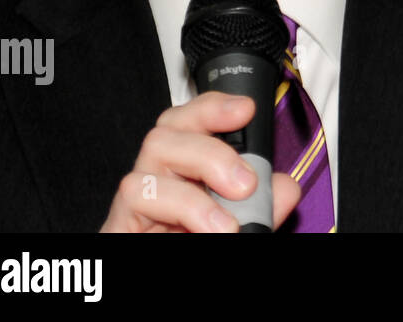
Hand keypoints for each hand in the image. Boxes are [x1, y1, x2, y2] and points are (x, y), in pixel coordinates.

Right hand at [100, 91, 301, 231]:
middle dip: (211, 148)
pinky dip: (180, 207)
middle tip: (246, 184)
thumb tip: (285, 186)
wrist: (165, 296)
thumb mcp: (240, 223)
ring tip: (227, 226)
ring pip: (152, 155)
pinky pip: (137, 195)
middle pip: (166, 130)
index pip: (191, 122)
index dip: (215, 106)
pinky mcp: (118, 222)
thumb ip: (264, 204)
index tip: (246, 109)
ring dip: (198, 186)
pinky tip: (206, 229)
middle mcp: (159, 177)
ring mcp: (136, 198)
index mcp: (187, 171)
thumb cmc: (199, 242)